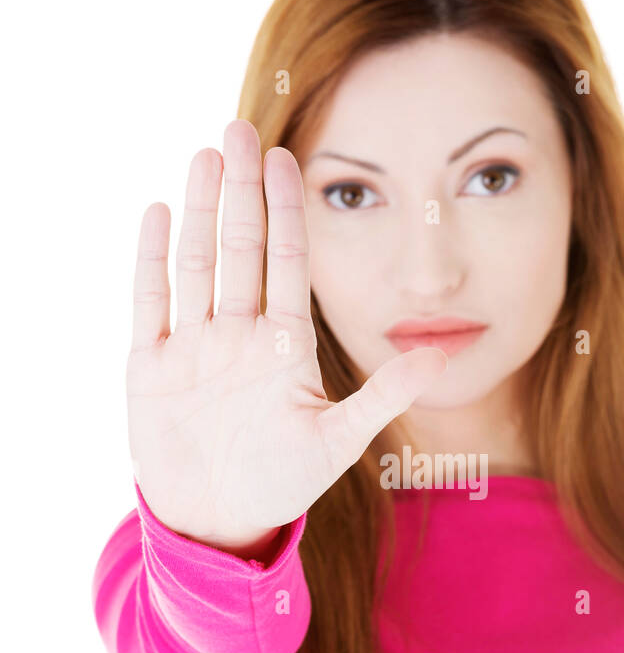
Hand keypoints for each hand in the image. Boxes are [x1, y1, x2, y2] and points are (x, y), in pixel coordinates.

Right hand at [127, 119, 446, 552]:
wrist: (220, 523)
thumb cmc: (282, 483)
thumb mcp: (339, 440)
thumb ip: (385, 395)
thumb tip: (442, 355)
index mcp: (285, 344)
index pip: (288, 264)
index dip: (288, 212)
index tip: (292, 159)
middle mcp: (239, 334)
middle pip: (240, 248)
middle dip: (241, 191)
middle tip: (241, 130)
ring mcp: (195, 346)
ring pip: (198, 263)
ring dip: (200, 211)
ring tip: (205, 155)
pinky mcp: (153, 366)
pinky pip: (152, 303)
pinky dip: (152, 260)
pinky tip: (158, 213)